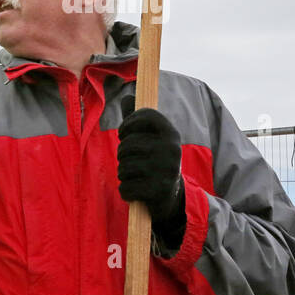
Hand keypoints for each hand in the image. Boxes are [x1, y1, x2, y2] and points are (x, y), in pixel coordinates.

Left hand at [118, 95, 185, 245]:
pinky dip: (125, 191)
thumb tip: (128, 97)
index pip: (144, 114)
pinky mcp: (159, 190)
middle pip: (127, 144)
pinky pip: (126, 187)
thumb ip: (138, 121)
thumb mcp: (151, 140)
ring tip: (134, 176)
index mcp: (171, 132)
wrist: (173, 197)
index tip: (124, 134)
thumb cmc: (155, 162)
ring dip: (123, 174)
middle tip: (130, 161)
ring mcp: (166, 170)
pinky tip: (135, 192)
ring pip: (123, 167)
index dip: (128, 123)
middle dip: (122, 155)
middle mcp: (172, 149)